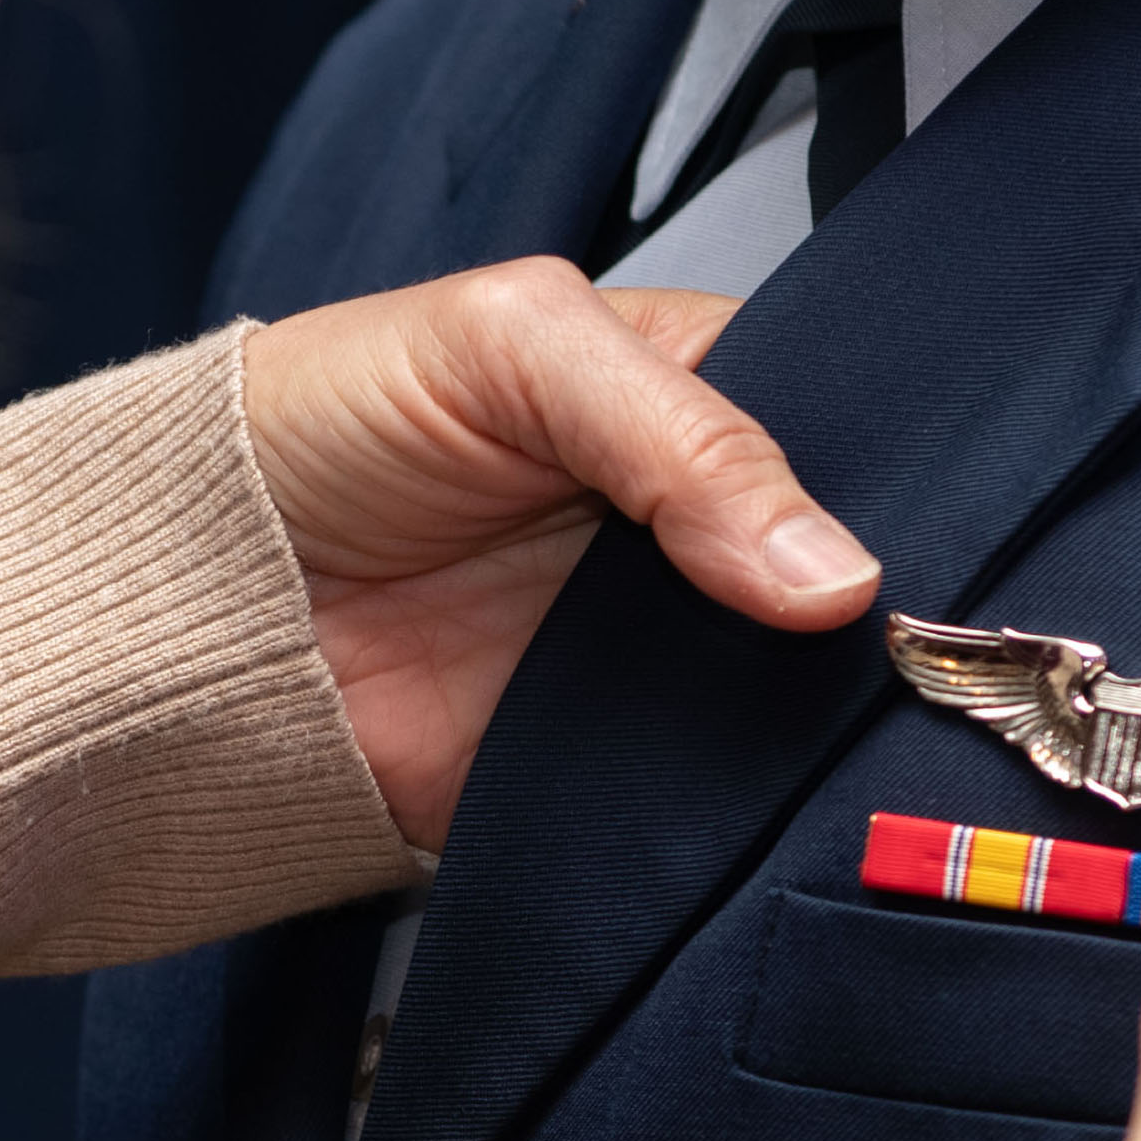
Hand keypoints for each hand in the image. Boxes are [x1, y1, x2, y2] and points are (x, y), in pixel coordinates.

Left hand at [246, 261, 878, 847]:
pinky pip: (725, 792)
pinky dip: (759, 792)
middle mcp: (696, 528)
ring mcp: (666, 653)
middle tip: (918, 626)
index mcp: (691, 394)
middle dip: (886, 600)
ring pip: (809, 689)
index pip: (852, 416)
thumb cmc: (327, 425)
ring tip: (878, 703)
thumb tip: (829, 569)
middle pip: (850, 570)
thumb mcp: (510, 348)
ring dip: (834, 704)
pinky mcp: (621, 766)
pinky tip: (798, 778)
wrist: (194, 605)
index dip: (900, 461)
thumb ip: (676, 432)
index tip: (947, 517)